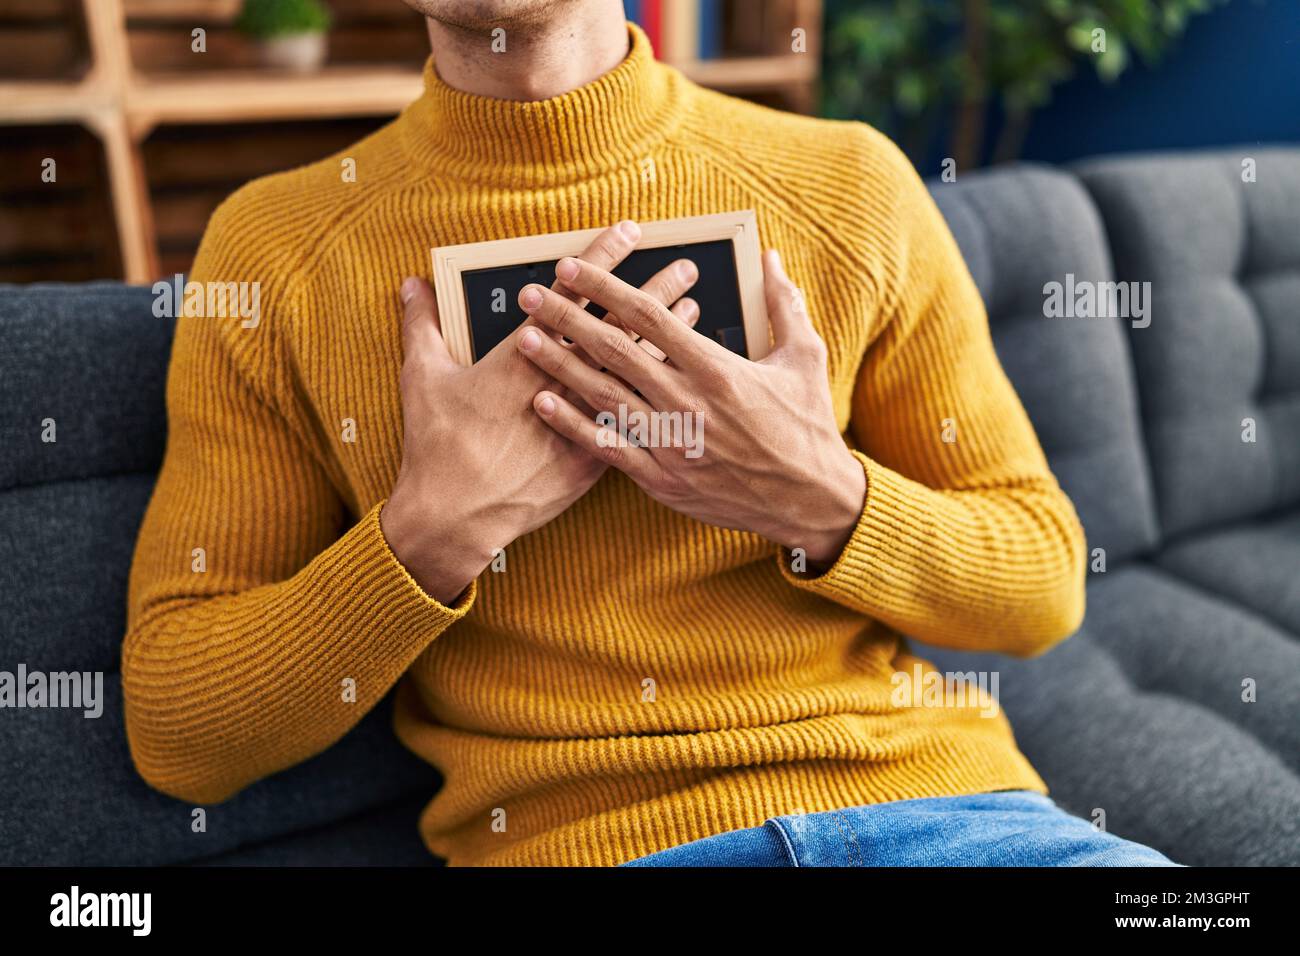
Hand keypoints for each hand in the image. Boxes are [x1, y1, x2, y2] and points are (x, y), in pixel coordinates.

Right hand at [380, 221, 700, 602]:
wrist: (455, 516)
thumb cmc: (436, 448)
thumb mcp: (422, 378)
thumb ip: (421, 325)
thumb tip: (413, 284)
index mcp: (521, 357)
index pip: (572, 296)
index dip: (601, 261)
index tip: (629, 232)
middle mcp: (559, 383)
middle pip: (617, 328)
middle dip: (653, 293)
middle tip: (685, 266)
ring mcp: (580, 422)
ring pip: (634, 370)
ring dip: (665, 339)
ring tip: (693, 310)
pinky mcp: (592, 458)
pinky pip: (635, 418)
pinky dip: (659, 392)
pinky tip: (679, 377)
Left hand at [514, 249, 865, 564]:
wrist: (812, 500)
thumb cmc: (808, 427)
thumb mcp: (806, 358)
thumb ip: (783, 304)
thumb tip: (769, 256)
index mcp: (717, 368)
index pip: (648, 316)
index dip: (605, 288)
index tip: (572, 267)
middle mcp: (688, 402)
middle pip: (614, 350)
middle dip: (567, 317)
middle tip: (531, 294)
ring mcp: (671, 442)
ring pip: (602, 395)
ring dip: (559, 364)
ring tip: (524, 339)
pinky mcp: (663, 478)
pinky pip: (607, 447)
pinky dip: (571, 425)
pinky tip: (542, 403)